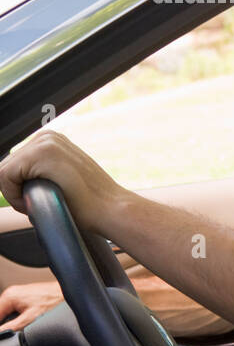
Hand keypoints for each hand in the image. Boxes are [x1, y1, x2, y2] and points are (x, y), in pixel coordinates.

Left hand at [0, 131, 125, 235]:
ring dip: (16, 193)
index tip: (41, 199)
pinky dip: (14, 195)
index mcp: (52, 140)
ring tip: (44, 202)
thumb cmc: (91, 202)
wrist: (111, 209)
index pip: (14, 165)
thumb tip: (23, 180)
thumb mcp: (64, 178)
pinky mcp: (40, 154)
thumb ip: (44, 172)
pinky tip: (39, 200)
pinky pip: (5, 176)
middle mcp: (47, 136)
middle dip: (16, 190)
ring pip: (4, 173)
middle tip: (43, 203)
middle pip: (7, 167)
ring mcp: (44, 142)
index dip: (19, 188)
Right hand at [0, 281, 64, 331]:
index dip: (0, 328)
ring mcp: (20, 294)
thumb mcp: (29, 320)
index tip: (4, 334)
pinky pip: (17, 310)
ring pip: (8, 313)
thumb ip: (11, 328)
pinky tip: (31, 320)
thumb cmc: (56, 302)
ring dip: (14, 321)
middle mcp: (13, 293)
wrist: (71, 293)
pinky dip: (20, 317)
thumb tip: (1, 334)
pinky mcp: (27, 297)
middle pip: (1, 315)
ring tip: (28, 324)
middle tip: (20, 329)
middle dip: (7, 325)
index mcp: (9, 296)